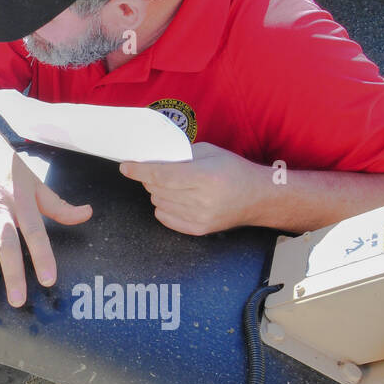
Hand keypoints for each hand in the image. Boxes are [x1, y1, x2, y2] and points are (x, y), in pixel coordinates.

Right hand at [0, 144, 91, 306]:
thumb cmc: (5, 164)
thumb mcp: (34, 180)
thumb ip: (58, 204)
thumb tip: (87, 214)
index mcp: (21, 198)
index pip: (35, 230)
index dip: (42, 255)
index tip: (48, 280)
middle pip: (6, 241)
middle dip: (11, 271)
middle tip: (18, 299)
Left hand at [119, 142, 265, 235]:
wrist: (258, 197)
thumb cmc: (234, 171)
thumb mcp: (209, 152)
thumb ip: (180, 155)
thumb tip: (152, 158)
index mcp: (205, 177)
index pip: (161, 174)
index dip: (139, 170)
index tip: (126, 167)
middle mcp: (202, 200)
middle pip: (156, 188)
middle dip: (150, 177)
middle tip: (158, 170)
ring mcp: (200, 218)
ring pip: (158, 202)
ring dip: (158, 191)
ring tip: (175, 184)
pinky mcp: (199, 230)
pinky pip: (165, 217)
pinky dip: (164, 206)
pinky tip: (176, 198)